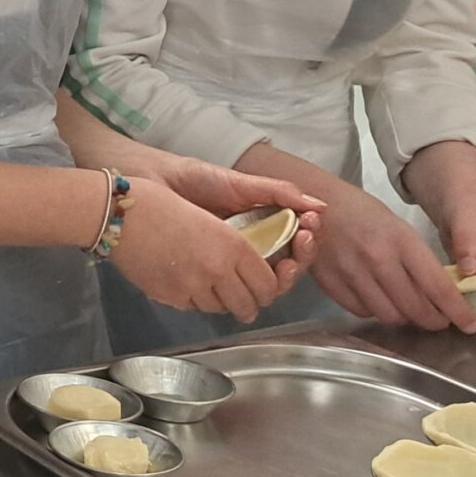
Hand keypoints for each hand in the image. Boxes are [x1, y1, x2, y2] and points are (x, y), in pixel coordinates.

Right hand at [112, 177, 316, 322]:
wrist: (118, 212)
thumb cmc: (159, 201)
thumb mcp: (208, 216)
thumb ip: (232, 245)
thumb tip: (248, 266)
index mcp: (232, 245)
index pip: (267, 284)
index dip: (269, 288)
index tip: (265, 283)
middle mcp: (216, 270)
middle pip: (249, 306)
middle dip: (250, 303)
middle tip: (245, 294)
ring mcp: (191, 287)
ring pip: (221, 310)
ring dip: (222, 301)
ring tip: (215, 284)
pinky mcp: (168, 297)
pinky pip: (193, 307)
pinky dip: (196, 299)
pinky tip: (189, 280)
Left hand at [154, 154, 322, 293]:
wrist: (157, 185)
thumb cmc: (198, 181)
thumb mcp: (242, 184)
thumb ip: (279, 193)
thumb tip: (319, 206)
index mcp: (264, 229)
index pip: (297, 245)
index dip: (308, 241)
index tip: (309, 227)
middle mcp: (252, 253)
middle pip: (287, 271)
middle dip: (301, 259)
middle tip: (301, 243)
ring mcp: (231, 269)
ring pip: (264, 289)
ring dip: (281, 279)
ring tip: (283, 262)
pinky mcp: (210, 282)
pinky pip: (232, 295)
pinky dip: (245, 290)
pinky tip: (248, 274)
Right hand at [308, 178, 475, 332]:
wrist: (315, 201)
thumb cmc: (361, 211)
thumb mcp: (397, 227)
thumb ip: (416, 259)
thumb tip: (439, 293)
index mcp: (401, 240)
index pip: (437, 287)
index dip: (457, 311)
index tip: (470, 323)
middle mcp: (378, 260)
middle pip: (416, 309)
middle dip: (435, 320)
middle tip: (442, 321)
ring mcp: (353, 274)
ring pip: (390, 316)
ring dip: (406, 319)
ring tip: (411, 311)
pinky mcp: (333, 285)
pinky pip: (363, 312)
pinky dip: (376, 312)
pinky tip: (381, 301)